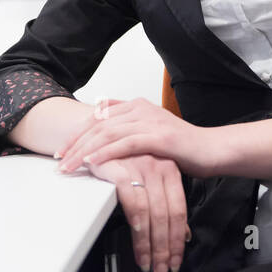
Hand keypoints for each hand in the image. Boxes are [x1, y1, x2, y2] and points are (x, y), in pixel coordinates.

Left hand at [56, 96, 220, 178]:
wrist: (213, 150)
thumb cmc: (182, 147)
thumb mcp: (150, 134)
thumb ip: (129, 131)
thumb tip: (103, 136)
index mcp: (136, 106)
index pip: (97, 117)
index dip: (76, 134)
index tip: (60, 150)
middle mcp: (141, 109)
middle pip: (98, 124)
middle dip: (74, 144)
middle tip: (58, 161)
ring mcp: (150, 121)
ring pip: (107, 133)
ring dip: (84, 151)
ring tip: (69, 165)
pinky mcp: (160, 137)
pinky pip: (126, 144)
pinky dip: (106, 153)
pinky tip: (92, 163)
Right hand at [82, 153, 188, 271]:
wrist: (100, 130)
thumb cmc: (125, 155)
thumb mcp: (152, 175)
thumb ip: (166, 202)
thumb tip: (184, 234)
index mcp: (171, 170)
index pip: (179, 211)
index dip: (178, 239)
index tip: (175, 260)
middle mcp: (159, 167)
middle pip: (166, 216)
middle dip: (163, 248)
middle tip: (160, 269)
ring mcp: (141, 166)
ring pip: (150, 212)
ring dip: (147, 242)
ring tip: (145, 262)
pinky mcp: (121, 167)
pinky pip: (132, 198)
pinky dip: (134, 219)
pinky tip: (135, 234)